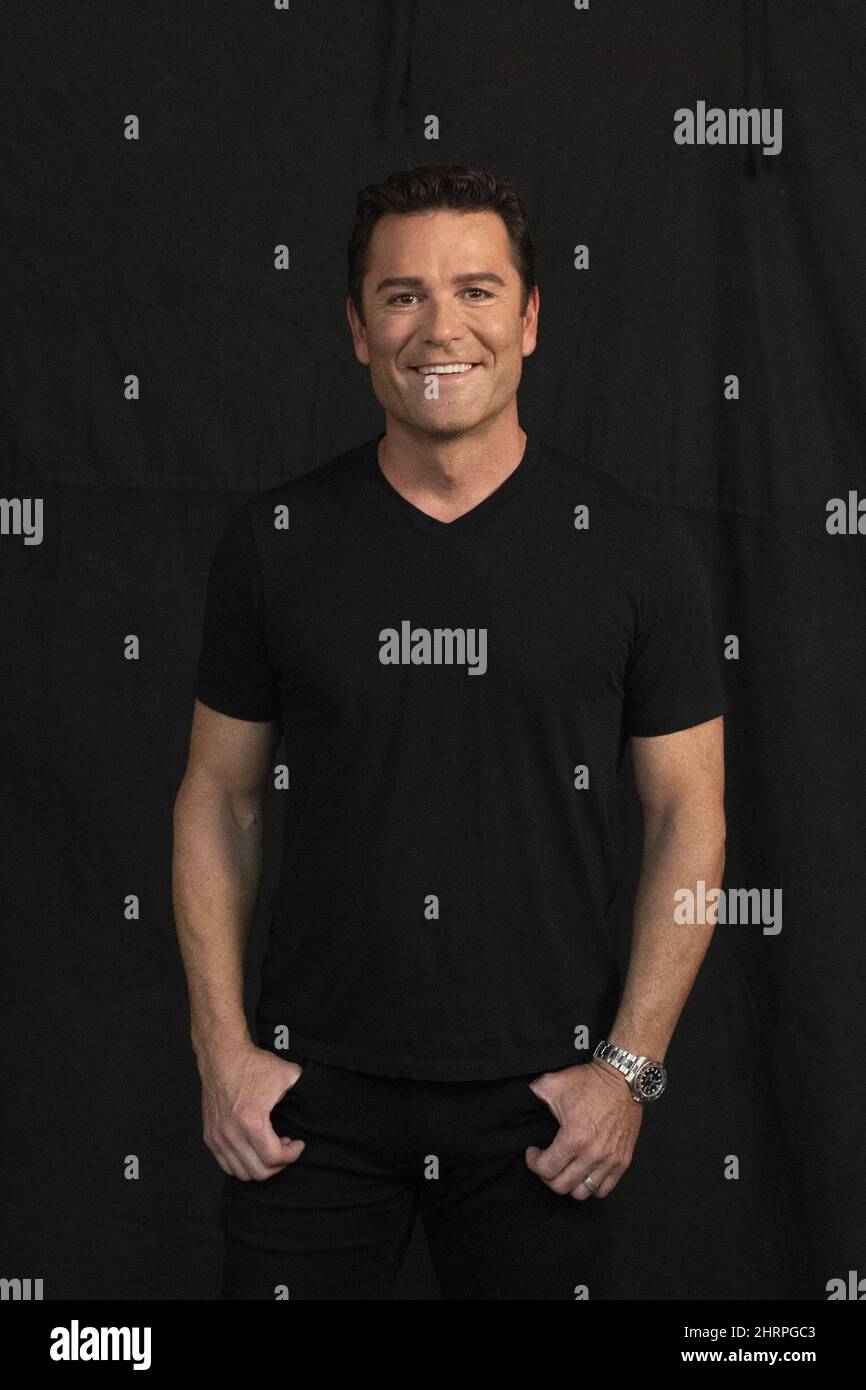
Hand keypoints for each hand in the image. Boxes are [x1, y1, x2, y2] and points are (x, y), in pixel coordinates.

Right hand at [198, 1040, 305, 1180]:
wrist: (222, 1055)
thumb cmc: (253, 1065)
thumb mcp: (287, 1074)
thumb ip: (304, 1089)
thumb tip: (316, 1098)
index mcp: (251, 1122)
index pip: (274, 1158)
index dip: (292, 1155)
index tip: (299, 1143)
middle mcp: (231, 1134)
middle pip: (259, 1172)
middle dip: (279, 1164)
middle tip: (287, 1148)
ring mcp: (218, 1137)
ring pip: (242, 1173)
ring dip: (261, 1166)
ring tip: (271, 1147)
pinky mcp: (210, 1136)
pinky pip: (227, 1165)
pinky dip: (243, 1164)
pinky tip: (254, 1148)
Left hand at [524, 1060, 642, 1198]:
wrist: (623, 1078)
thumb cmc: (589, 1081)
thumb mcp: (553, 1083)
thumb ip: (532, 1095)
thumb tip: (517, 1103)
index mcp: (574, 1137)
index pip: (546, 1169)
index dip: (533, 1163)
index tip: (533, 1152)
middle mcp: (593, 1154)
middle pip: (562, 1186)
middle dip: (548, 1176)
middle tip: (546, 1161)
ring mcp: (610, 1160)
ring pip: (583, 1193)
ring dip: (569, 1183)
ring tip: (565, 1167)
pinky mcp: (623, 1161)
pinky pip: (604, 1189)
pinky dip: (591, 1185)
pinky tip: (584, 1170)